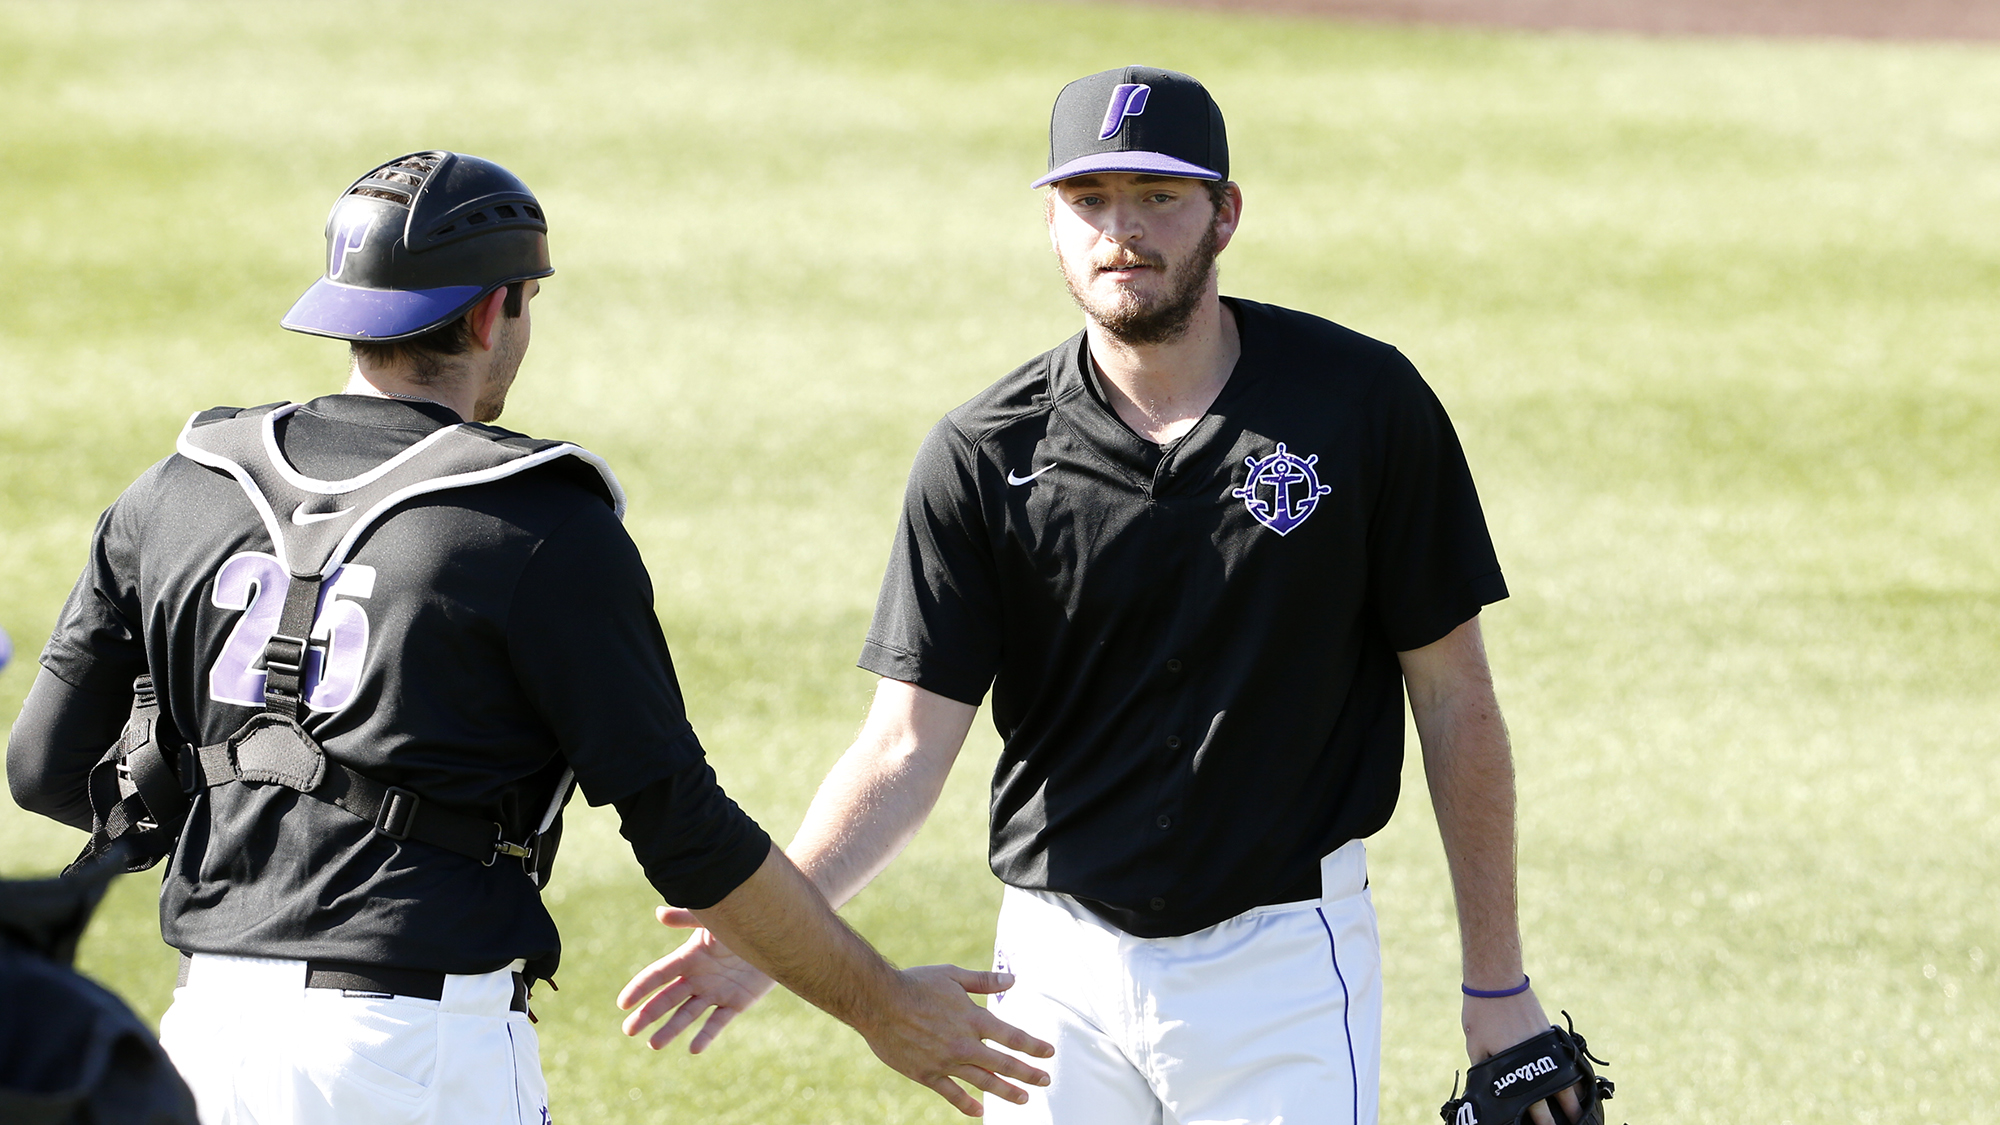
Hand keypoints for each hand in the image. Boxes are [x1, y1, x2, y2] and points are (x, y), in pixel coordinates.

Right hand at [617, 909, 774, 1051]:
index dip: (640, 988)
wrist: (776, 934)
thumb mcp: (714, 920)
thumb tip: (659, 913)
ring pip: (688, 1014)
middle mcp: (698, 978)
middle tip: (629, 1030)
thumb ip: (687, 918)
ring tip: (654, 1044)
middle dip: (648, 1014)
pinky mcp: (736, 1002)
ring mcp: (716, 992)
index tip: (622, 1003)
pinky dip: (706, 1035)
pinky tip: (694, 1048)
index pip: (658, 974)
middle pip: (668, 999)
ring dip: (671, 1029)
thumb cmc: (744, 920)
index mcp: (689, 957)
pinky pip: (718, 1022)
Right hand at [853, 964, 1052, 1117]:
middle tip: (1045, 1081)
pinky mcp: (927, 1074)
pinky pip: (952, 1094)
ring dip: (1006, 1091)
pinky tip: (980, 1111)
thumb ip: (984, 980)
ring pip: (984, 1082)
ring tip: (1024, 1099)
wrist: (878, 1002)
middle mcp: (964, 1044)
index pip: (1013, 1037)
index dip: (1033, 1046)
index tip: (1048, 1053)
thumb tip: (1014, 979)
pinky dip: (967, 1104)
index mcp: (973, 1019)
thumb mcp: (952, 976)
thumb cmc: (915, 983)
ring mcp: (946, 1062)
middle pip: (1004, 1063)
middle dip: (1028, 1073)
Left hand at [1462, 987, 1582, 1124]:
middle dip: (1564, 1116)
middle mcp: (1537, 1061)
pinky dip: (1574, 1075)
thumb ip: (1486, 1072)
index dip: (1541, 1123)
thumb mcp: (1476, 1048)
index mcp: (1516, 1070)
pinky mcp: (1551, 1035)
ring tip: (1579, 1113)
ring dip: (1574, 1098)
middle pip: (1557, 1098)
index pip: (1534, 1107)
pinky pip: (1569, 1062)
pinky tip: (1576, 1084)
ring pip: (1569, 1081)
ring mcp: (1547, 1048)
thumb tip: (1488, 1092)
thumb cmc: (1480, 1015)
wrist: (1497, 981)